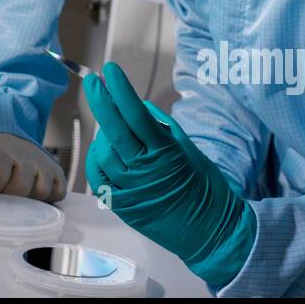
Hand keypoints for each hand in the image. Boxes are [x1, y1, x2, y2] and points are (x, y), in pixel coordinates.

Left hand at [0, 132, 65, 201]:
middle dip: (1, 199)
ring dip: (25, 201)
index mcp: (0, 148)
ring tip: (8, 196)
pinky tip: (28, 197)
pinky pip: (58, 192)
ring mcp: (42, 162)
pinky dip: (46, 199)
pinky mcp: (55, 171)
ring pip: (41, 192)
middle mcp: (26, 153)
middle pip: (19, 190)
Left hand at [84, 61, 256, 286]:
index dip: (120, 90)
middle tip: (92, 81)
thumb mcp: (188, 148)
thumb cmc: (205, 188)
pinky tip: (102, 150)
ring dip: (102, 134)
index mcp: (165, 153)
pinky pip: (98, 177)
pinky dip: (96, 160)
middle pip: (114, 130)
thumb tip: (138, 105)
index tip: (110, 71)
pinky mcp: (121, 206)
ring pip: (102, 153)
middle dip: (101, 102)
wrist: (212, 232)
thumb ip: (161, 125)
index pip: (136, 115)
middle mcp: (144, 170)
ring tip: (112, 127)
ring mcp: (130, 190)